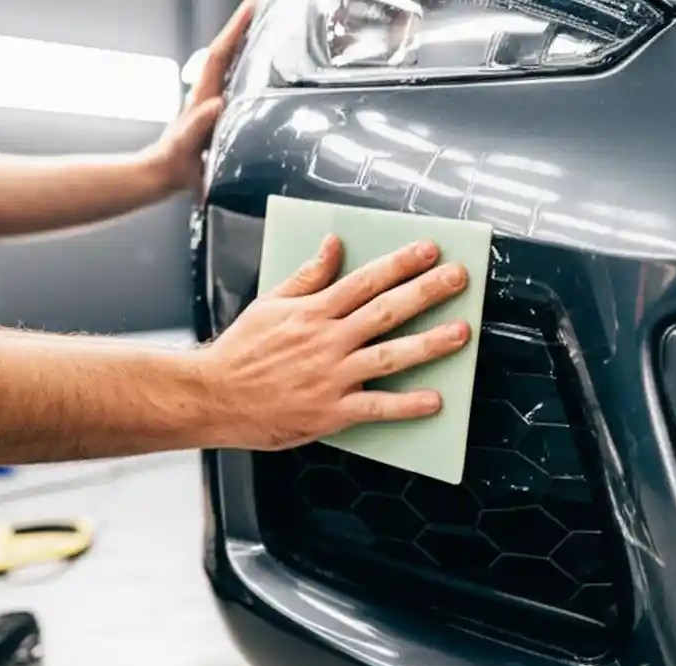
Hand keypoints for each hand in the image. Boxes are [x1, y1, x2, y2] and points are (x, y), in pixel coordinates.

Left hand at [145, 0, 254, 197]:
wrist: (162, 174)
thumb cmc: (174, 162)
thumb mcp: (186, 144)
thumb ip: (199, 124)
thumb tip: (217, 103)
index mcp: (203, 97)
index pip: (220, 56)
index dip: (234, 31)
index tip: (250, 9)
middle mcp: (208, 93)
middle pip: (225, 52)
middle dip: (240, 28)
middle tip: (259, 8)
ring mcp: (211, 101)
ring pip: (228, 64)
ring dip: (242, 43)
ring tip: (261, 28)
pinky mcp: (215, 112)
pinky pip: (232, 81)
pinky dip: (243, 66)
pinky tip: (256, 67)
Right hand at [198, 235, 470, 450]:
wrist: (213, 398)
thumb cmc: (242, 352)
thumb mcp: (270, 304)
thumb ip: (307, 276)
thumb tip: (333, 244)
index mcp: (312, 311)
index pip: (365, 280)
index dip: (400, 263)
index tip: (430, 249)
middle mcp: (326, 340)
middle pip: (386, 311)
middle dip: (426, 292)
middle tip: (459, 278)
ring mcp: (331, 376)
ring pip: (389, 356)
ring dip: (429, 344)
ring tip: (462, 333)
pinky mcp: (331, 411)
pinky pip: (376, 407)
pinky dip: (406, 405)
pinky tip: (435, 400)